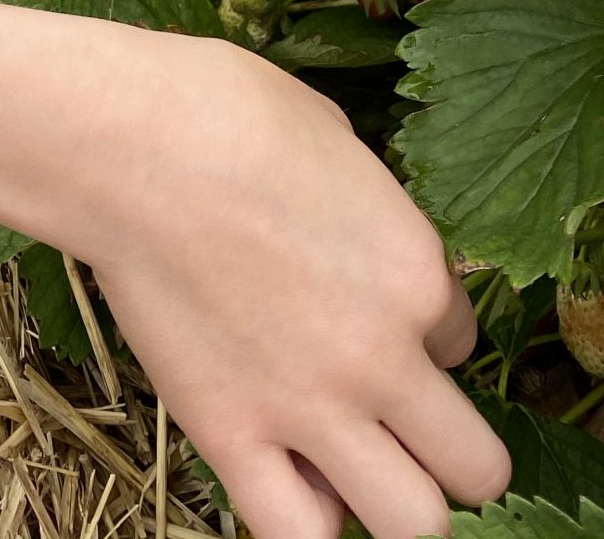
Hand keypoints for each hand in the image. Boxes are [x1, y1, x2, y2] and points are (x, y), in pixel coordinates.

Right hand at [26, 26, 511, 538]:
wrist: (127, 143)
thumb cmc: (221, 109)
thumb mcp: (328, 132)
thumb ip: (365, 202)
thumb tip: (352, 220)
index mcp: (416, 273)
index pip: (463, 342)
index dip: (424, 334)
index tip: (379, 318)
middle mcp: (384, 358)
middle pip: (476, 467)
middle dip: (449, 451)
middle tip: (401, 423)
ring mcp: (309, 409)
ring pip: (415, 524)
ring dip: (397, 504)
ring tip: (357, 473)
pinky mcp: (230, 437)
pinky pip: (297, 536)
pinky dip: (306, 526)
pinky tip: (289, 485)